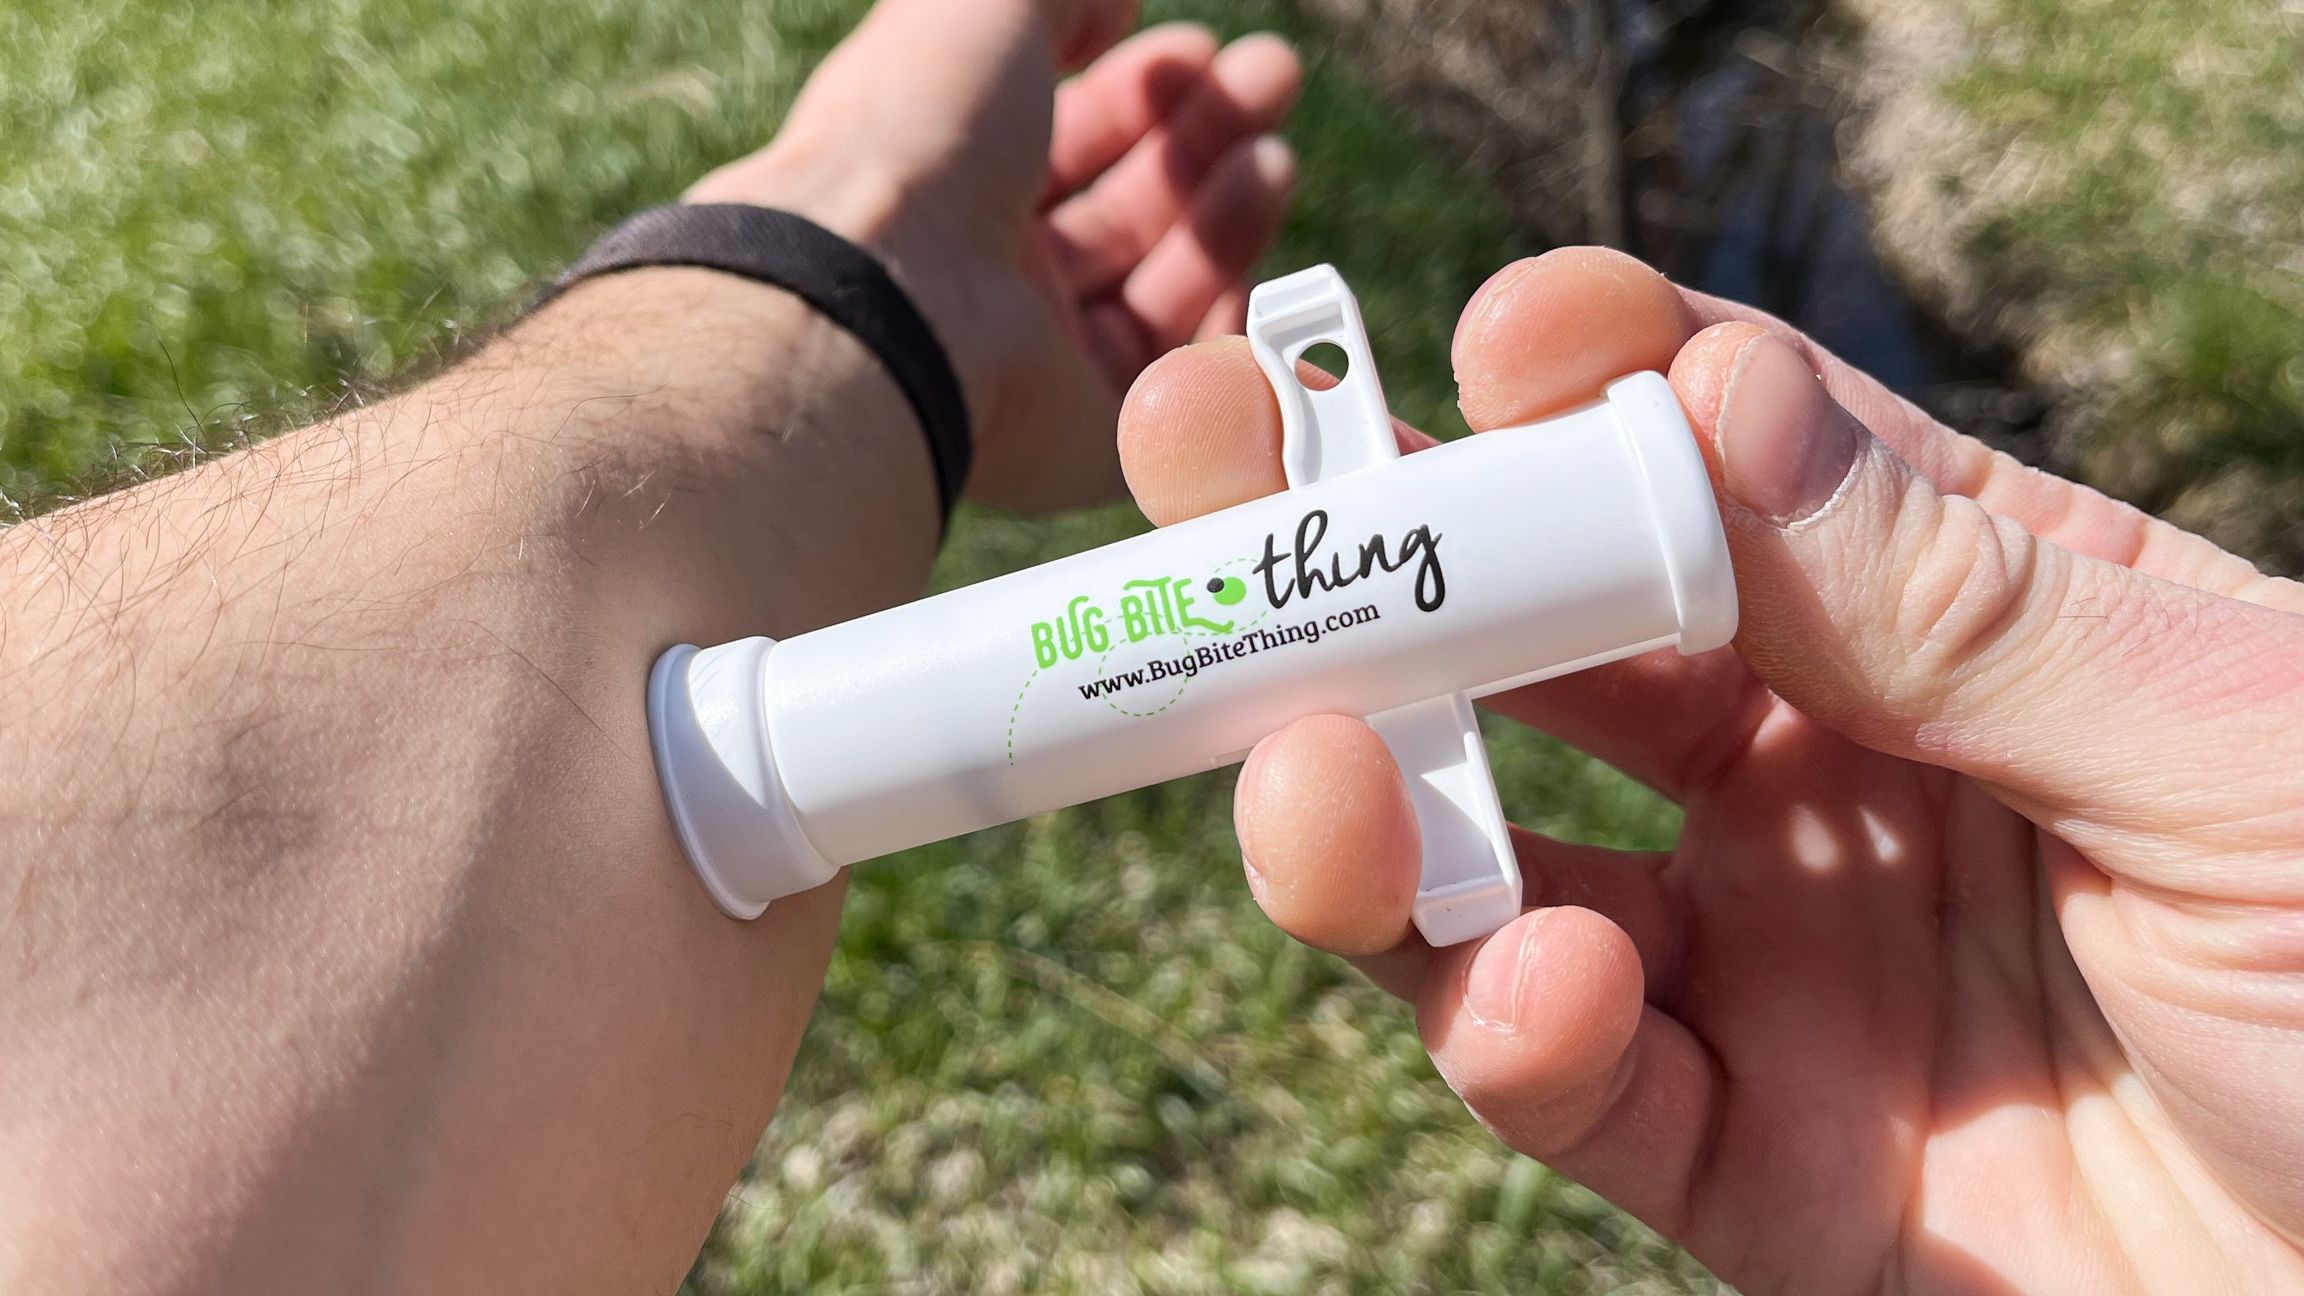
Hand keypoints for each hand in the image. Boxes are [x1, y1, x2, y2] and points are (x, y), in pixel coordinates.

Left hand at [689, 0, 1299, 508]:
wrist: (891, 302)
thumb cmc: (918, 139)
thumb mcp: (983, 6)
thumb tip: (1113, 0)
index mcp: (948, 183)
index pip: (1063, 138)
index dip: (1140, 90)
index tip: (1201, 47)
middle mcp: (990, 277)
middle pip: (1124, 210)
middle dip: (1205, 138)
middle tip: (1273, 78)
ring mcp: (1037, 365)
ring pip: (1159, 292)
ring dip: (1225, 219)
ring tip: (1271, 161)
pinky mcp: (1086, 442)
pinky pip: (1173, 393)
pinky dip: (1222, 336)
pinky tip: (1246, 278)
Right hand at [1115, 247, 2303, 1292]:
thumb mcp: (2240, 755)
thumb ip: (1956, 597)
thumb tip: (1704, 394)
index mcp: (1962, 608)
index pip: (1718, 449)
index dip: (1587, 382)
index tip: (1491, 349)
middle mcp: (1825, 764)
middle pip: (1542, 633)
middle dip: (1368, 555)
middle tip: (1208, 470)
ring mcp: (1763, 959)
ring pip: (1486, 854)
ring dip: (1363, 805)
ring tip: (1310, 779)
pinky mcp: (1740, 1156)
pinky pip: (1568, 1079)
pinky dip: (1504, 1029)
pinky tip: (1525, 987)